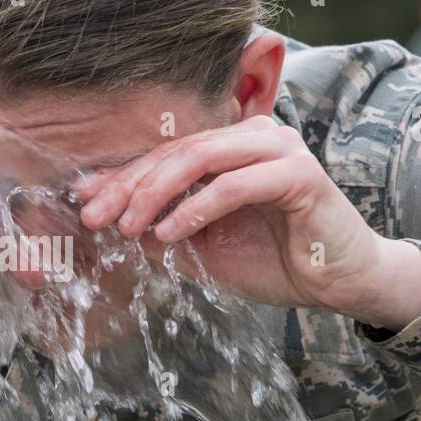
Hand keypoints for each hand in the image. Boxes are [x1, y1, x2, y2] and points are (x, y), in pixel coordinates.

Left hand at [72, 116, 420, 330]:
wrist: (339, 283)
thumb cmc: (275, 260)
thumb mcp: (206, 246)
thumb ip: (165, 228)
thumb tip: (111, 224)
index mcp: (232, 147)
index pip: (166, 153)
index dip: (121, 176)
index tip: (81, 200)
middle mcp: (255, 137)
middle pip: (178, 150)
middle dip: (129, 184)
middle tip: (94, 216)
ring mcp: (280, 150)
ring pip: (202, 158)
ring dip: (158, 193)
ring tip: (128, 227)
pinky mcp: (300, 174)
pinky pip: (235, 185)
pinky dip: (197, 208)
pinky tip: (168, 233)